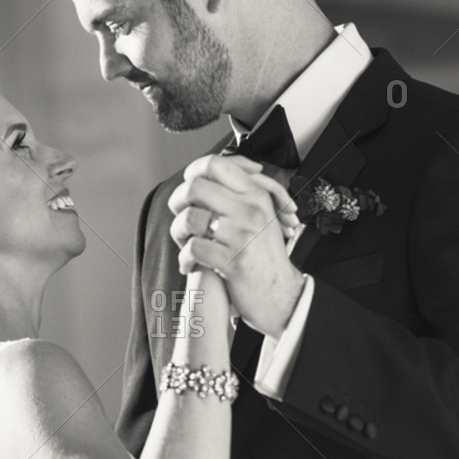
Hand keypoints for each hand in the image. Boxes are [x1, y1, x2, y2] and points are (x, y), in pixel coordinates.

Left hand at [168, 153, 305, 337]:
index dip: (194, 172)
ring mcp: (242, 235)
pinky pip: (193, 248)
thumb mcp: (262, 215)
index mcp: (256, 195)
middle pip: (195, 187)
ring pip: (189, 218)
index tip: (190, 185)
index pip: (216, 164)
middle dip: (178, 202)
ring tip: (185, 243)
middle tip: (182, 217)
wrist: (280, 294)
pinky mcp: (233, 261)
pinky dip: (185, 259)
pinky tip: (191, 264)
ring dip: (178, 233)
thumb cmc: (263, 255)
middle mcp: (250, 210)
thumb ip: (241, 191)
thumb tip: (218, 168)